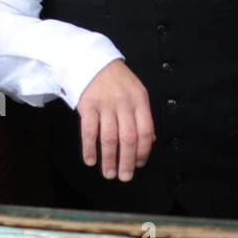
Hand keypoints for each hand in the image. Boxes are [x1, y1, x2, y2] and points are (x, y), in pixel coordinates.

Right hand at [76, 60, 154, 181]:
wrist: (92, 60)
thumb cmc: (116, 80)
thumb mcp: (136, 92)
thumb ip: (142, 115)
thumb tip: (149, 141)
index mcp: (139, 99)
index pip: (145, 131)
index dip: (143, 152)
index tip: (139, 164)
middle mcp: (123, 102)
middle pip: (128, 138)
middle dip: (126, 162)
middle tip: (124, 177)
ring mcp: (105, 104)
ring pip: (109, 138)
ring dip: (109, 159)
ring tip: (109, 173)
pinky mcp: (88, 105)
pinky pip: (89, 132)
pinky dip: (89, 149)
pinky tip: (91, 160)